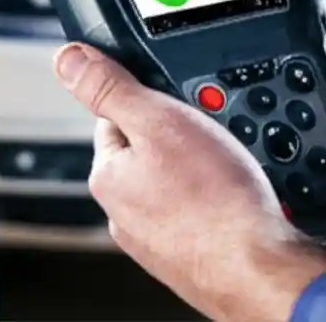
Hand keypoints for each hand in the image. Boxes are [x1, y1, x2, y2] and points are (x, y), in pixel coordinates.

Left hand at [53, 43, 325, 320]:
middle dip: (181, 137)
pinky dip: (215, 200)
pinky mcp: (187, 252)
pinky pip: (198, 209)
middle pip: (149, 149)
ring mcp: (155, 236)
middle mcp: (124, 211)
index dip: (152, 101)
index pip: (116, 117)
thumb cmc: (215, 200)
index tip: (179, 102)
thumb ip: (111, 88)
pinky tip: (234, 198)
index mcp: (108, 176)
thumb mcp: (159, 121)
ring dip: (201, 169)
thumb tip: (68, 59)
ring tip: (228, 169)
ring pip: (176, 181)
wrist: (257, 265)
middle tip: (213, 136)